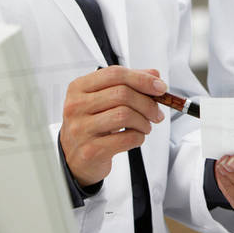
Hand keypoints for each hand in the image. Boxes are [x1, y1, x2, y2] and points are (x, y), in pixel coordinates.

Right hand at [60, 66, 166, 186]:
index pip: (114, 74)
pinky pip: (126, 138)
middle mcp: (76, 106)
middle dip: (147, 103)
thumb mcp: (104, 99)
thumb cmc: (91, 124)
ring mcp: (81, 129)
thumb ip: (129, 83)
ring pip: (125, 115)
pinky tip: (136, 136)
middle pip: (122, 94)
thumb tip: (154, 75)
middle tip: (156, 112)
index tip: (159, 87)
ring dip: (144, 121)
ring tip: (145, 126)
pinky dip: (139, 137)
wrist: (74, 157)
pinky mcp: (91, 150)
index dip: (141, 78)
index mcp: (79, 88)